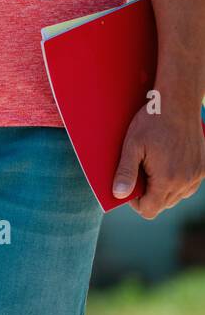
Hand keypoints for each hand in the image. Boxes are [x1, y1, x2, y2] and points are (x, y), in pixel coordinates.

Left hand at [112, 103, 204, 218]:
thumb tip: (118, 194)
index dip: (135, 203)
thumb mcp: (132, 146)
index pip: (150, 210)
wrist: (179, 103)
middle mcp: (186, 181)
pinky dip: (176, 181)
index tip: (129, 186)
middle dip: (148, 195)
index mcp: (167, 179)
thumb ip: (125, 173)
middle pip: (162, 205)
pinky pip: (188, 186)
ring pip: (176, 197)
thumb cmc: (152, 122)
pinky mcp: (203, 168)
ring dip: (163, 189)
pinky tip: (167, 164)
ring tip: (153, 166)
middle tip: (140, 172)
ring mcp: (197, 175)